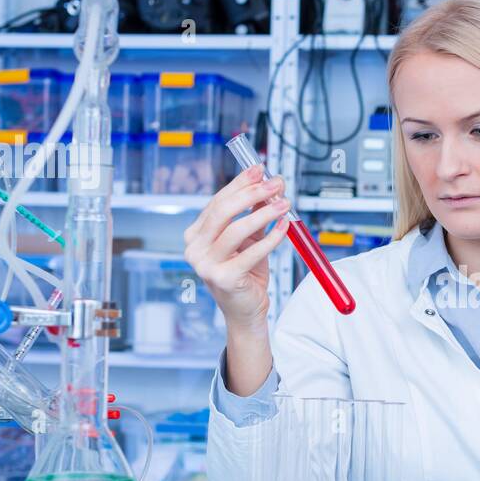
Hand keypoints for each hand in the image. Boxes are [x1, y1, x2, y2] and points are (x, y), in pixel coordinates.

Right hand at [183, 164, 291, 335]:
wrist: (246, 310)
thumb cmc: (246, 274)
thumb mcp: (250, 238)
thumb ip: (255, 213)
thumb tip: (269, 185)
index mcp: (196, 234)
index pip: (218, 200)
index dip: (240, 183)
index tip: (260, 170)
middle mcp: (195, 248)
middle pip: (223, 211)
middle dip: (252, 193)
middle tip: (276, 184)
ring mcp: (205, 264)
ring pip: (236, 229)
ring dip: (264, 213)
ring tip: (284, 204)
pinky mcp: (223, 278)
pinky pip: (252, 251)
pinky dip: (271, 237)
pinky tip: (284, 226)